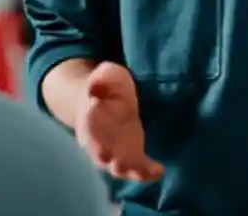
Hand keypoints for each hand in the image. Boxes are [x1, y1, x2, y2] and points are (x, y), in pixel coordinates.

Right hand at [74, 62, 164, 181]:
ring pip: (117, 166)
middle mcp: (98, 141)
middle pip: (98, 151)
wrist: (100, 105)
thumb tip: (95, 86)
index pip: (87, 120)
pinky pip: (138, 168)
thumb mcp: (104, 75)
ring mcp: (115, 151)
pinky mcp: (132, 156)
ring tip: (137, 169)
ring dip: (125, 168)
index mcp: (89, 118)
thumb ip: (100, 78)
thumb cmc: (103, 88)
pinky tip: (159, 169)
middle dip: (102, 153)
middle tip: (106, 155)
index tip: (93, 105)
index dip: (89, 115)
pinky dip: (147, 172)